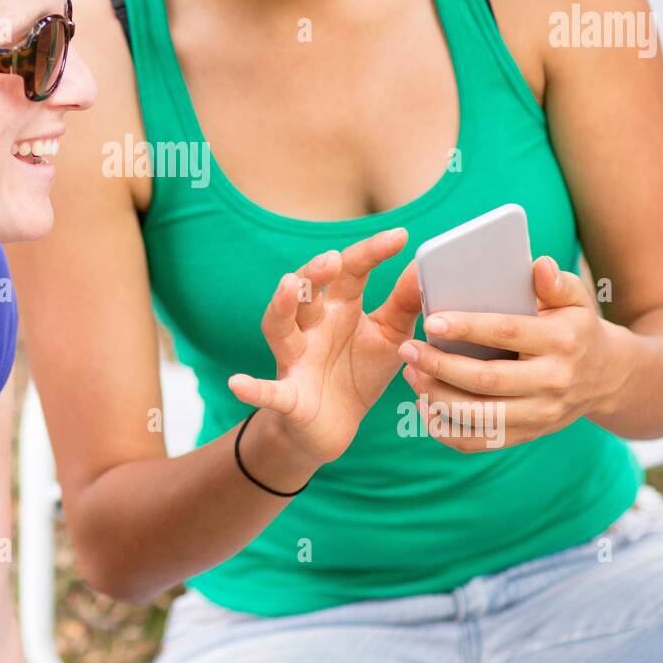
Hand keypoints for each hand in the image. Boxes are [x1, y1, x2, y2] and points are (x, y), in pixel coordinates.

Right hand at [228, 227, 421, 466]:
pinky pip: (268, 391)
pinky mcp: (289, 396)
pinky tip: (237, 383)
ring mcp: (296, 358)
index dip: (371, 252)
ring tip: (289, 285)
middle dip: (315, 272)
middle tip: (333, 258)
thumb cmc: (359, 371)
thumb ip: (405, 302)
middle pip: (307, 291)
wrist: (335, 426)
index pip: (351, 271)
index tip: (400, 236)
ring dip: (281, 306)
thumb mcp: (390, 335)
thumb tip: (425, 265)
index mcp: (340, 308)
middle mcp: (313, 326)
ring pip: (280, 327)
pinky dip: (253, 388)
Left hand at [397, 255, 623, 451]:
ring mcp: (540, 414)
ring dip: (437, 397)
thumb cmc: (576, 328)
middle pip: (487, 380)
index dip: (468, 328)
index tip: (431, 321)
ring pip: (480, 416)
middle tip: (408, 349)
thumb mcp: (576, 300)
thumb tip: (537, 265)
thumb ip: (554, 282)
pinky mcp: (528, 435)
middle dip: (440, 366)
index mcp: (561, 342)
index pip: (508, 334)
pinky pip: (480, 442)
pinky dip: (447, 430)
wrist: (607, 377)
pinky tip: (424, 407)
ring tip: (411, 373)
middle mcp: (552, 383)